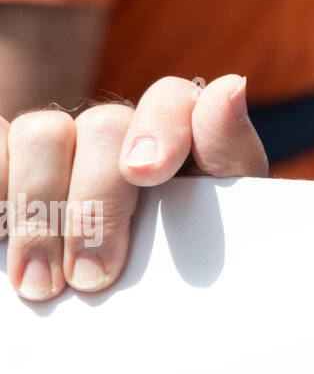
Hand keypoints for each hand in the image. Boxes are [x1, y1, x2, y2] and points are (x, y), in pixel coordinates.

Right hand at [1, 74, 266, 301]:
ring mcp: (61, 141)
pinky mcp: (13, 161)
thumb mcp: (222, 205)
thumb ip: (228, 150)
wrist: (145, 287)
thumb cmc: (190, 240)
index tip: (147, 173)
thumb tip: (231, 86)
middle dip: (96, 205)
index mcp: (177, 128)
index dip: (159, 128)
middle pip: (103, 126)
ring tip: (43, 282)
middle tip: (92, 275)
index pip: (171, 99)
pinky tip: (4, 236)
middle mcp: (117, 127)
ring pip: (41, 133)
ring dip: (38, 211)